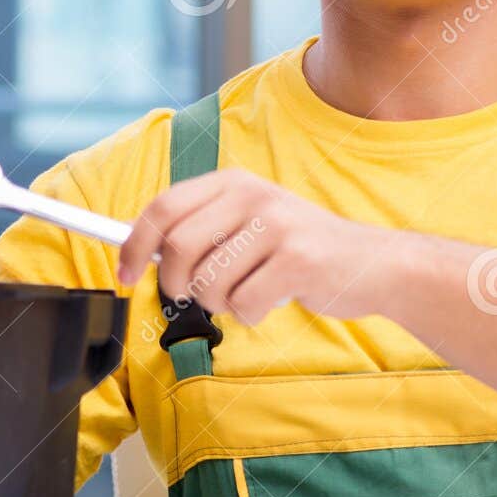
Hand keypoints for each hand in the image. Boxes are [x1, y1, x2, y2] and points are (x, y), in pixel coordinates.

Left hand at [115, 169, 389, 325]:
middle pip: (179, 248)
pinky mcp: (298, 260)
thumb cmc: (298, 251)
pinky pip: (244, 304)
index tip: (123, 275)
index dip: (134, 245)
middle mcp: (252, 196)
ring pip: (209, 283)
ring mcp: (277, 226)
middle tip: (193, 295)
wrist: (372, 263)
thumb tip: (138, 248)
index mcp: (233, 182)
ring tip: (249, 291)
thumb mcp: (249, 224)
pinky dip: (251, 313)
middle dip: (176, 284)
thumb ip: (200, 229)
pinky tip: (276, 298)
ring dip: (220, 303)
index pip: (163, 207)